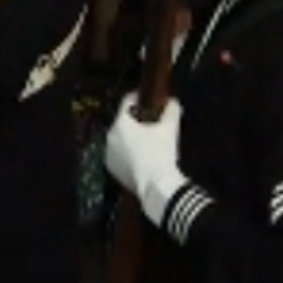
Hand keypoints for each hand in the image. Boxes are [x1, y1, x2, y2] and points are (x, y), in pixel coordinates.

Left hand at [104, 93, 186, 226]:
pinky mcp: (112, 169)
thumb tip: (173, 103)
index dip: (138, 97)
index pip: (127, 102)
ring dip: (131, 138)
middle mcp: (110, 138)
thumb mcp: (169, 128)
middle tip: (151, 122)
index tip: (144, 97)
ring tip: (148, 141)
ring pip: (121, 139)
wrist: (155, 185)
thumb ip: (171, 110)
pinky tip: (143, 156)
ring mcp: (109, 155)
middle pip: (123, 122)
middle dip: (136, 120)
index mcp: (120, 124)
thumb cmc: (160, 155)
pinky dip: (129, 153)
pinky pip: (120, 155)